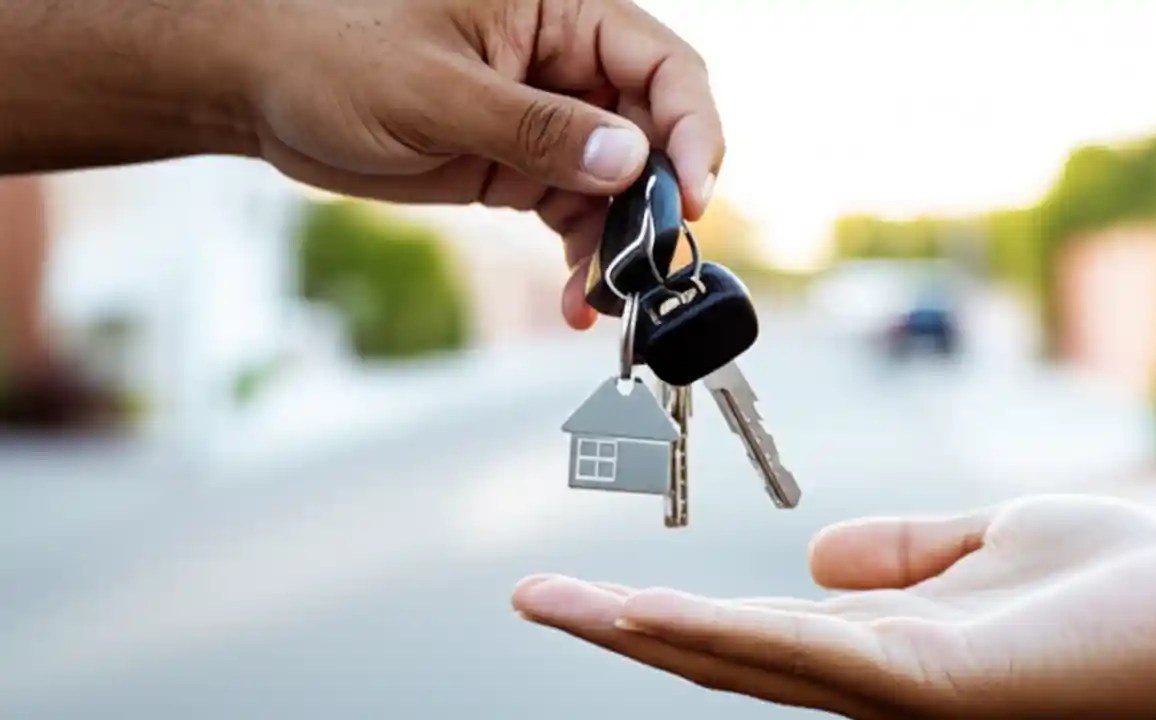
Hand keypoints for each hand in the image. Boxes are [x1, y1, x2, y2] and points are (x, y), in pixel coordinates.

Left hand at [0, 0, 723, 329]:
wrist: (262, 91)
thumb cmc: (331, 54)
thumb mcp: (433, 91)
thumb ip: (534, 126)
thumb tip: (629, 160)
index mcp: (559, 12)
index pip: (661, 66)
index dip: (692, 131)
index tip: (693, 198)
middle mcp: (563, 63)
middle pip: (653, 133)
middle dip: (657, 205)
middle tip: (648, 267)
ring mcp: (545, 118)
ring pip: (619, 186)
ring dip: (620, 246)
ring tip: (602, 297)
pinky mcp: (520, 164)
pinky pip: (575, 215)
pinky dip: (582, 259)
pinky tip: (575, 299)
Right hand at [513, 496, 1155, 717]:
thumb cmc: (1121, 594)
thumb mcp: (986, 543)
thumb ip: (904, 550)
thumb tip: (815, 552)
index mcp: (880, 645)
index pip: (748, 629)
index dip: (665, 613)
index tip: (593, 588)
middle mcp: (870, 680)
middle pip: (721, 653)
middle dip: (620, 630)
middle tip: (532, 601)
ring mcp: (893, 690)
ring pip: (741, 659)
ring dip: (642, 633)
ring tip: (557, 607)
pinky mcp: (929, 685)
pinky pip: (806, 652)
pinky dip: (720, 633)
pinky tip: (654, 614)